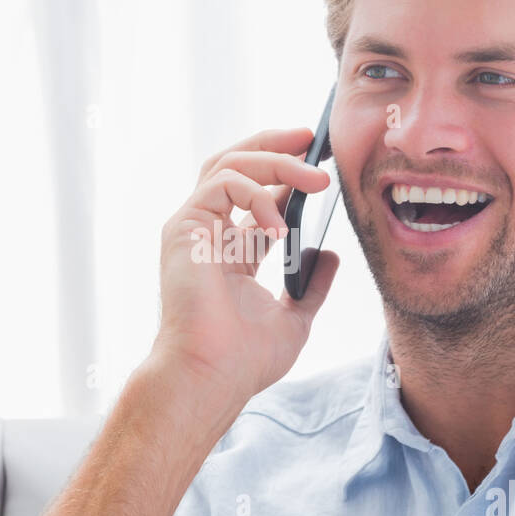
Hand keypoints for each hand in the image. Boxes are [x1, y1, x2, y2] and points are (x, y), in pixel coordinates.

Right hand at [150, 127, 340, 408]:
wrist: (213, 377)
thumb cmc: (243, 359)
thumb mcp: (295, 317)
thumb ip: (312, 284)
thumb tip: (331, 254)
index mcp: (232, 251)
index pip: (258, 194)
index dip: (287, 172)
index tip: (323, 161)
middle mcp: (209, 232)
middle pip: (236, 164)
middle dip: (275, 145)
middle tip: (314, 139)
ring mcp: (193, 228)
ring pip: (228, 164)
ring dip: (275, 162)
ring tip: (315, 178)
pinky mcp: (184, 228)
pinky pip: (221, 184)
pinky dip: (256, 194)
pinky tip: (280, 224)